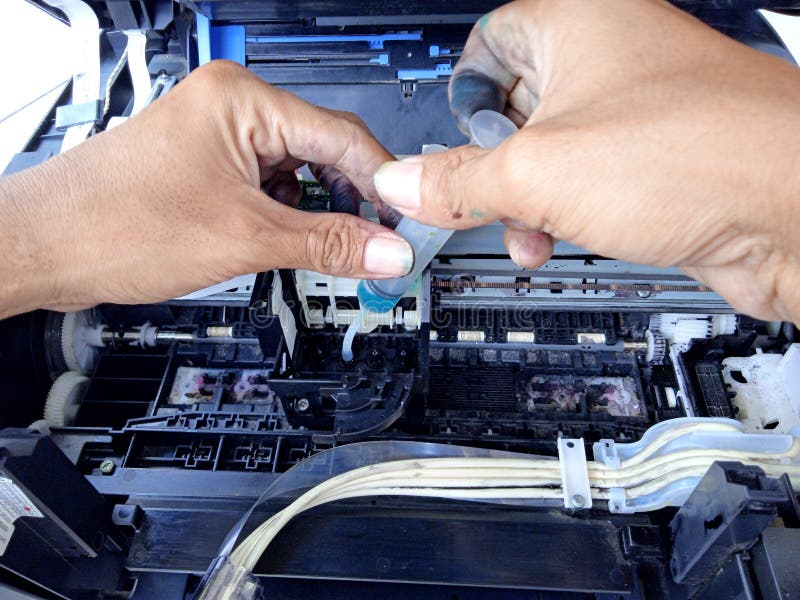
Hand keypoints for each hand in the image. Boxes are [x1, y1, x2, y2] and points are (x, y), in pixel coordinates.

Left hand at [0, 60, 411, 316]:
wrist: (45, 247)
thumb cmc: (114, 223)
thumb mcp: (244, 239)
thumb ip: (327, 244)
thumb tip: (385, 253)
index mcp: (241, 100)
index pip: (343, 135)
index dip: (383, 185)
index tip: (408, 224)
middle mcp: (232, 108)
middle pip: (324, 151)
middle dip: (354, 202)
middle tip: (382, 246)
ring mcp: (219, 137)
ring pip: (299, 173)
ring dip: (322, 213)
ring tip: (341, 252)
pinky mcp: (209, 165)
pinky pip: (270, 186)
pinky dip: (291, 216)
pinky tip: (299, 243)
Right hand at [374, 0, 799, 322]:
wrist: (797, 213)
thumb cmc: (700, 155)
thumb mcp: (539, 171)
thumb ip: (459, 179)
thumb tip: (405, 183)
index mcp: (574, 20)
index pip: (484, 42)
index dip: (455, 96)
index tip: (435, 146)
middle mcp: (605, 58)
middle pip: (510, 107)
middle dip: (487, 165)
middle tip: (469, 200)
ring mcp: (631, 113)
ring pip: (545, 155)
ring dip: (521, 202)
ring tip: (522, 233)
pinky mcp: (649, 165)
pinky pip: (581, 186)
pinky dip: (558, 217)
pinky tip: (554, 244)